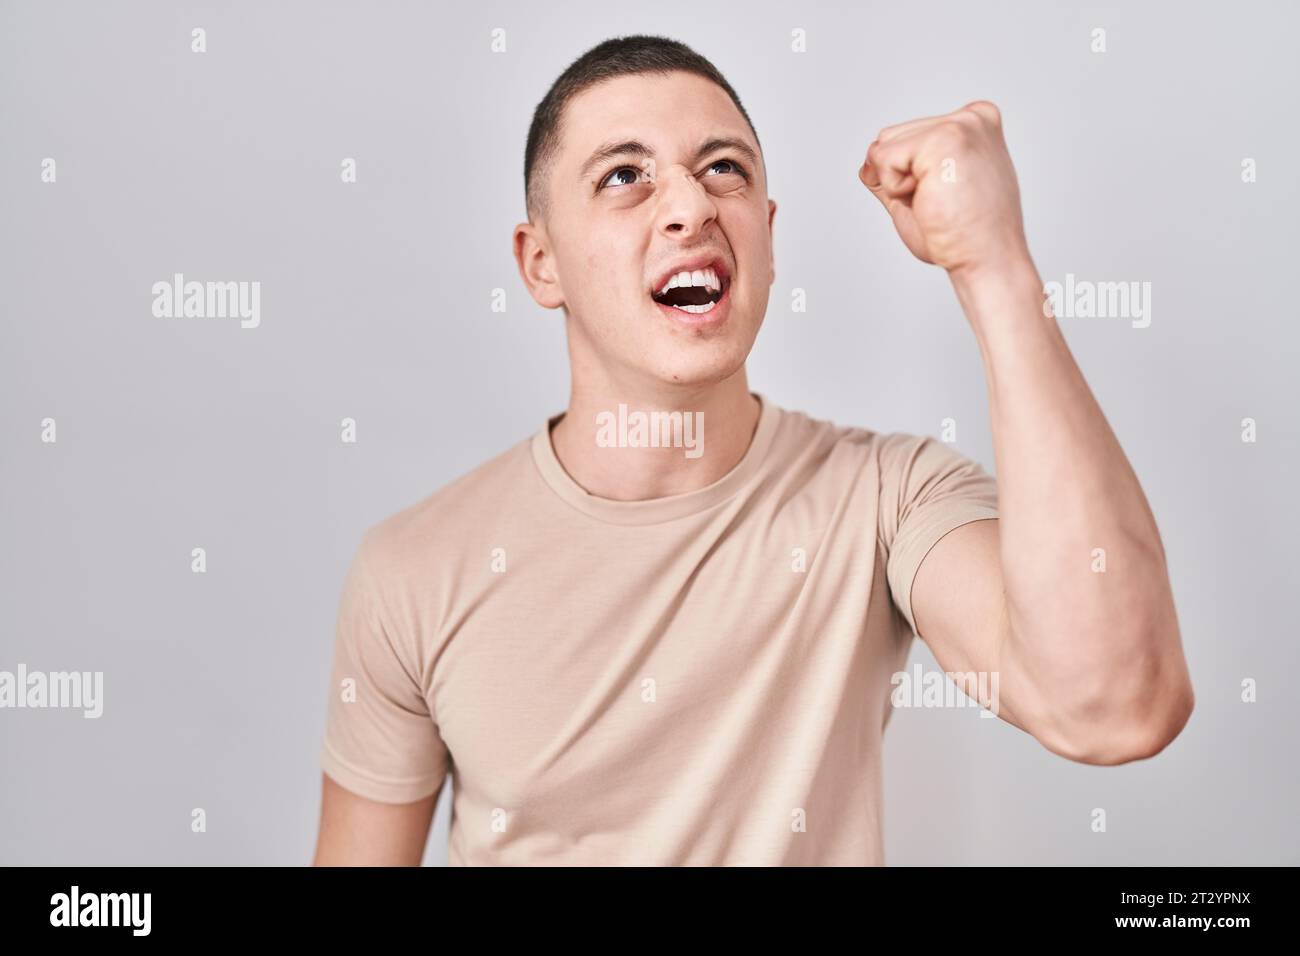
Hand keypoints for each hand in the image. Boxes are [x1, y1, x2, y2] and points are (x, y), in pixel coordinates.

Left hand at [858, 101, 1029, 278]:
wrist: (985, 259)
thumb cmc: (960, 236)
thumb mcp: (920, 195)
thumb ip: (895, 173)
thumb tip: (867, 163)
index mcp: (973, 126)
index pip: (906, 137)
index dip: (906, 176)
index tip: (947, 198)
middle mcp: (971, 118)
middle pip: (890, 137)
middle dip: (898, 178)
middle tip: (941, 201)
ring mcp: (960, 124)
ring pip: (883, 145)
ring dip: (897, 184)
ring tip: (938, 199)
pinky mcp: (945, 137)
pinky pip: (883, 159)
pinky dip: (895, 189)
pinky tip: (932, 199)